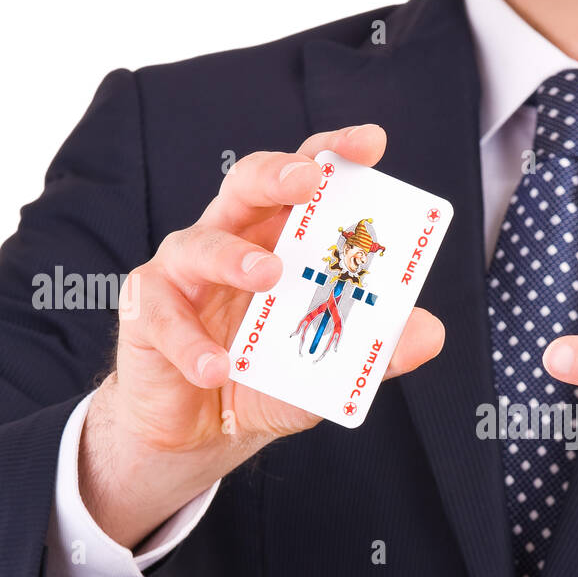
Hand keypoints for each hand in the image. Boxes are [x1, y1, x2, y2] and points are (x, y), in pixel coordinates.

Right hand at [81, 124, 444, 549]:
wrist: (200, 433)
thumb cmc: (261, 379)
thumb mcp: (328, 368)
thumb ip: (376, 351)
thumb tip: (429, 332)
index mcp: (278, 238)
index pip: (304, 182)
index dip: (332, 155)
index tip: (369, 143)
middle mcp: (230, 240)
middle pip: (248, 186)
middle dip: (280, 175)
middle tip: (310, 182)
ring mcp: (184, 273)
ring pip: (201, 245)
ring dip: (236, 256)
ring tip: (269, 275)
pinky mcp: (148, 313)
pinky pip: (166, 319)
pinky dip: (194, 344)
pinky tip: (218, 367)